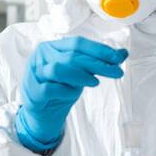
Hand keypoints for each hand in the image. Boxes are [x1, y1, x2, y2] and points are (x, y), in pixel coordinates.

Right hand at [14, 37, 125, 152]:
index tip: (118, 57)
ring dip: (80, 75)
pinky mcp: (32, 91)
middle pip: (72, 56)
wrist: (43, 111)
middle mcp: (42, 56)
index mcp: (53, 47)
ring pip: (59, 69)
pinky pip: (50, 88)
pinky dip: (65, 90)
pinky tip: (73, 93)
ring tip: (96, 82)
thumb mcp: (81, 73)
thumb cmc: (61, 87)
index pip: (77, 43)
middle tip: (117, 71)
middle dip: (98, 64)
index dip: (99, 49)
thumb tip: (123, 53)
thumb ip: (98, 62)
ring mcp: (35, 73)